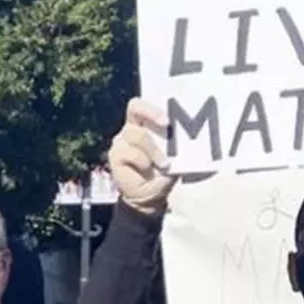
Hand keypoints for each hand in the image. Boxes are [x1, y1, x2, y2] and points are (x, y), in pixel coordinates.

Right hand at [110, 99, 172, 214]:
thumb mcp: (172, 158)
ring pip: (137, 135)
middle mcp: (130, 129)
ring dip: (153, 150)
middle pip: (134, 107)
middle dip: (152, 113)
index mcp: (143, 124)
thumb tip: (188, 138)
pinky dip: (143, 162)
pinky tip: (147, 170)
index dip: (152, 108)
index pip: (142, 105)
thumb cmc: (161, 173)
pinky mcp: (115, 156)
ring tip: (164, 164)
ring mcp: (121, 142)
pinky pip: (130, 153)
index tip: (168, 119)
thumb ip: (175, 146)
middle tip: (167, 123)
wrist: (148, 197)